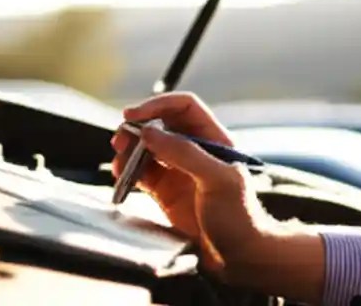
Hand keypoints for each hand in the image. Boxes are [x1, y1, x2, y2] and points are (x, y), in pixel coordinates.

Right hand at [110, 93, 324, 298]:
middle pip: (161, 125)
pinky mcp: (165, 193)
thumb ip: (185, 154)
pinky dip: (128, 171)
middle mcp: (196, 152)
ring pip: (147, 149)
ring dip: (130, 149)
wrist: (239, 256)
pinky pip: (141, 173)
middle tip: (121, 138)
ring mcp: (179, 172)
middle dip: (138, 128)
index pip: (185, 108)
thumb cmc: (240, 217)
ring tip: (120, 158)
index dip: (159, 105)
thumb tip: (150, 133)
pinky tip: (121, 174)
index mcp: (215, 140)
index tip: (133, 114)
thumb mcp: (218, 180)